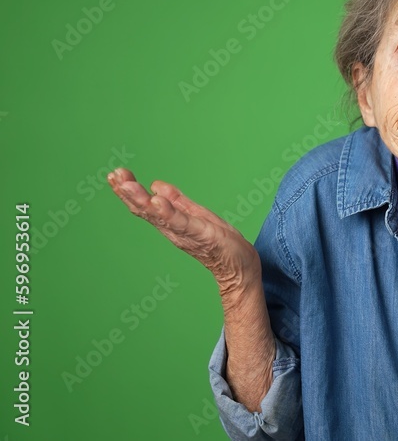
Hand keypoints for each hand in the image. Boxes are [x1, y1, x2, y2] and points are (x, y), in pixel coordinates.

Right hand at [108, 167, 259, 294]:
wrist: (239, 266)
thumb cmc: (218, 241)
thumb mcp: (195, 215)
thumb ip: (177, 201)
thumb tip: (155, 185)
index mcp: (170, 222)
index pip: (144, 205)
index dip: (129, 191)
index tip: (115, 174)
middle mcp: (171, 229)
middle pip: (145, 209)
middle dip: (128, 192)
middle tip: (114, 175)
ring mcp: (184, 233)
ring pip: (157, 215)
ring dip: (140, 199)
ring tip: (127, 184)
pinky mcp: (200, 234)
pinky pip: (181, 222)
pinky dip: (168, 212)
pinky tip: (156, 200)